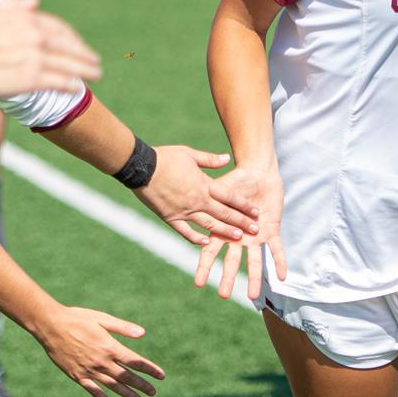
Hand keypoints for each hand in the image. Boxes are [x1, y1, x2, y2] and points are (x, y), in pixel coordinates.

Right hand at [0, 0, 97, 97]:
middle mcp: (38, 36)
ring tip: (96, 75)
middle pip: (69, 47)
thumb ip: (17, 5)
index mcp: (30, 19)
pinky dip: (69, 84)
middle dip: (85, 54)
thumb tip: (35, 0)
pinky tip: (76, 88)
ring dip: (85, 70)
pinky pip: (57, 82)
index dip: (73, 38)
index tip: (79, 45)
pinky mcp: (31, 78)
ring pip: (68, 65)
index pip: (60, 29)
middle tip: (95, 61)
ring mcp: (36, 57)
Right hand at [27, 304, 164, 396]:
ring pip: (112, 386)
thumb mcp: (102, 319)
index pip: (136, 362)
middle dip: (142, 385)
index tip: (161, 376)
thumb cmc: (78, 319)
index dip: (150, 369)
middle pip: (127, 377)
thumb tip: (143, 333)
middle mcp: (102, 362)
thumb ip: (123, 328)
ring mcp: (89, 371)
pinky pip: (94, 391)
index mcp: (110, 347)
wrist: (50, 326)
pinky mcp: (77, 376)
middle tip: (153, 392)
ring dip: (127, 394)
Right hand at [134, 144, 261, 244]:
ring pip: (209, 225)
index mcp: (204, 184)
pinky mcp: (170, 218)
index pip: (230, 197)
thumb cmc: (166, 157)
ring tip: (238, 238)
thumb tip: (227, 158)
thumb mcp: (190, 154)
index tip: (256, 213)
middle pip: (224, 214)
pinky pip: (185, 231)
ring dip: (224, 232)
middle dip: (241, 222)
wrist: (141, 167)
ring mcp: (184, 211)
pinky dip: (196, 238)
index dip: (244, 205)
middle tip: (255, 230)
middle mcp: (197, 200)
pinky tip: (206, 242)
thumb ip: (210, 159)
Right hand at [192, 161, 286, 301]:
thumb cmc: (235, 180)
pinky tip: (282, 277)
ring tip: (251, 297)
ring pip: (254, 261)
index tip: (198, 283)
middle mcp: (238, 238)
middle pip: (231, 262)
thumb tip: (186, 195)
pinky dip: (279, 262)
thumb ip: (206, 199)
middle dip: (227, 278)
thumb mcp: (217, 191)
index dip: (204, 267)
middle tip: (223, 295)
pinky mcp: (271, 230)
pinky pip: (276, 249)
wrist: (258, 173)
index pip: (210, 252)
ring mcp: (254, 237)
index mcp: (222, 229)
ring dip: (253, 279)